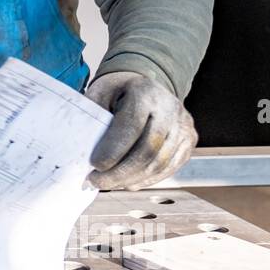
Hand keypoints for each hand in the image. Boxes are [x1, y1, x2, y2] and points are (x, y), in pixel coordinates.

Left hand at [86, 71, 196, 189]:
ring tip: (109, 183)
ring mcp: (184, 125)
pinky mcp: (189, 141)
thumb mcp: (100, 93)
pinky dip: (146, 179)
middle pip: (148, 150)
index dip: (113, 150)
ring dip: (131, 180)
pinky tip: (128, 182)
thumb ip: (92, 117)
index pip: (132, 126)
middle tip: (97, 181)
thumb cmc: (119, 92)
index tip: (94, 165)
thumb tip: (79, 149)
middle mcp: (170, 108)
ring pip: (159, 163)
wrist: (148, 86)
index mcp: (145, 92)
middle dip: (120, 172)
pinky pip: (169, 168)